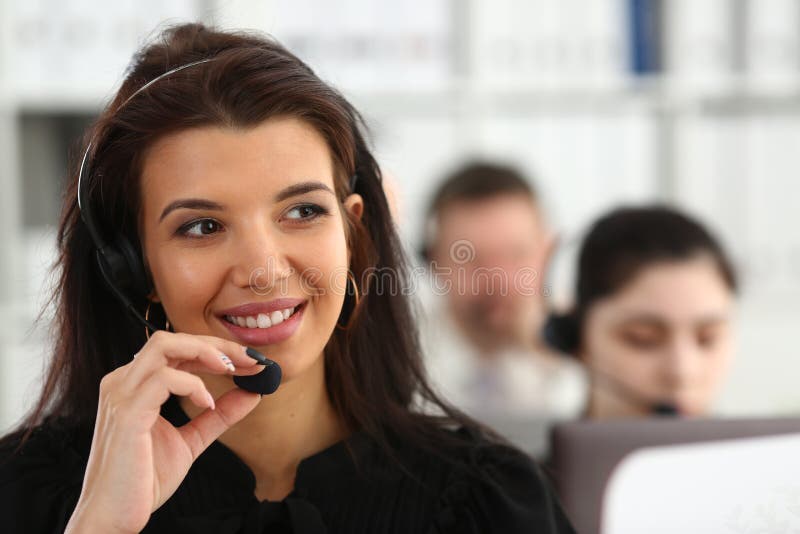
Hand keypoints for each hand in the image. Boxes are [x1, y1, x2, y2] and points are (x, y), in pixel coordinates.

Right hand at [65, 331, 262, 533]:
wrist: (114, 515)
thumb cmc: (144, 479)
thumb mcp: (191, 440)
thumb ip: (219, 416)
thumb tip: (252, 393)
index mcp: (136, 385)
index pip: (177, 350)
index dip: (216, 350)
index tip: (251, 361)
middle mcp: (124, 382)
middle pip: (172, 338)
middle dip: (216, 344)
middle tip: (251, 360)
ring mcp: (121, 394)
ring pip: (163, 346)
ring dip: (205, 352)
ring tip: (232, 370)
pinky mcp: (126, 413)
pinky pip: (164, 379)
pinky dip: (193, 385)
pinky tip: (208, 404)